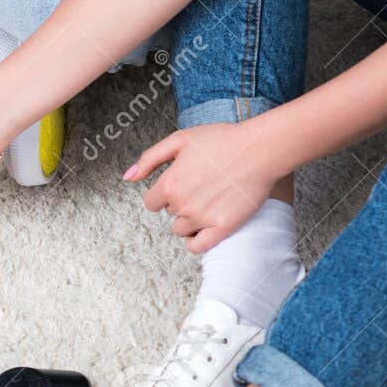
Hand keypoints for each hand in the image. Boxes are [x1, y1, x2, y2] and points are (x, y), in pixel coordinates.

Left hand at [126, 122, 282, 251]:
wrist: (259, 149)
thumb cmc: (221, 140)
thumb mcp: (179, 140)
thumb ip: (149, 159)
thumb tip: (127, 177)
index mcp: (168, 184)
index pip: (151, 202)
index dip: (164, 194)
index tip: (181, 185)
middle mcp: (181, 204)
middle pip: (169, 214)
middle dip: (180, 203)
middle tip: (201, 188)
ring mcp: (201, 218)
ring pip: (181, 230)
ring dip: (189, 221)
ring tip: (207, 204)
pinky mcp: (222, 227)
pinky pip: (197, 247)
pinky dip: (196, 241)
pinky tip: (204, 229)